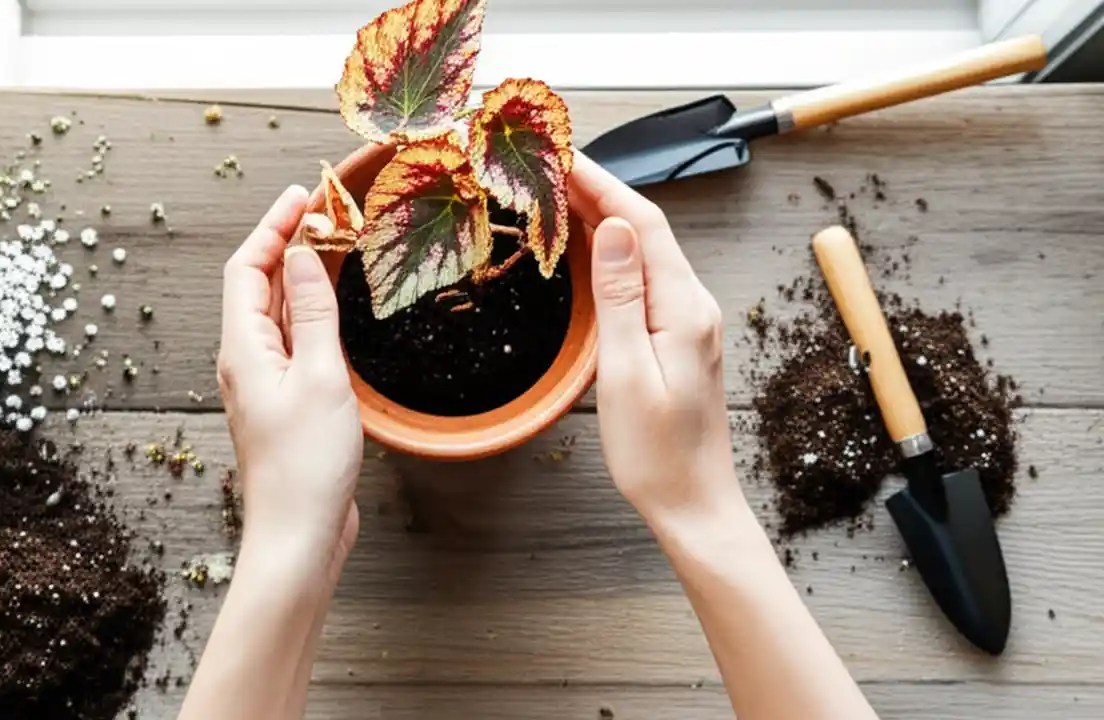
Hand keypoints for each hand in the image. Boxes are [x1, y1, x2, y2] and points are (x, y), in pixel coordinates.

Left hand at [217, 186, 362, 584]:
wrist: (298, 535)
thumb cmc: (306, 464)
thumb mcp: (320, 376)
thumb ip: (312, 313)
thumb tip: (304, 255)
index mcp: (243, 348)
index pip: (248, 267)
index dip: (273, 226)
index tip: (303, 195)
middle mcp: (245, 361)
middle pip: (258, 287)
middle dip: (287, 244)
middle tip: (325, 213)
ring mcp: (264, 384)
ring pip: (275, 315)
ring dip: (299, 278)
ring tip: (332, 248)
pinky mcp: (284, 405)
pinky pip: (291, 344)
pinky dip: (309, 315)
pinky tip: (331, 312)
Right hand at [569, 153, 744, 533]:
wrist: (693, 503)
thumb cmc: (656, 454)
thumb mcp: (626, 373)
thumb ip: (620, 297)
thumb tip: (612, 229)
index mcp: (683, 308)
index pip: (641, 223)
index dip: (602, 181)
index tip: (562, 154)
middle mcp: (693, 305)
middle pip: (645, 229)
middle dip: (598, 190)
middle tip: (548, 165)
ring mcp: (688, 321)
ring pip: (644, 251)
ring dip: (603, 217)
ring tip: (557, 193)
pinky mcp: (678, 337)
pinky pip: (643, 278)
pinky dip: (612, 253)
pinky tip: (586, 248)